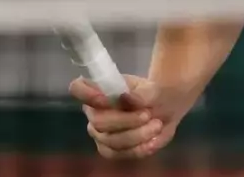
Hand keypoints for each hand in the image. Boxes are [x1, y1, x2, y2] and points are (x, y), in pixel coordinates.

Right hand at [70, 74, 185, 159]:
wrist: (164, 111)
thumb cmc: (152, 95)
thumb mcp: (152, 89)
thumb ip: (140, 94)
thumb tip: (125, 98)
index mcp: (98, 90)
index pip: (78, 88)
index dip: (88, 95)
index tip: (108, 99)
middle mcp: (94, 112)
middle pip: (98, 121)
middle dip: (126, 120)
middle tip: (147, 114)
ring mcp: (99, 133)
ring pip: (111, 140)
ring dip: (137, 135)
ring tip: (157, 125)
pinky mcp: (109, 150)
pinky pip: (119, 154)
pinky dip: (139, 149)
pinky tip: (153, 141)